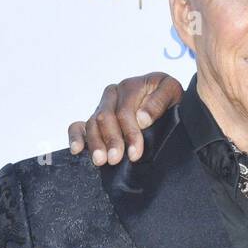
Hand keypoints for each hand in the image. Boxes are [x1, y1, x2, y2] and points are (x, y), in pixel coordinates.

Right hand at [68, 73, 182, 166]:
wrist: (166, 101)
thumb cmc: (169, 96)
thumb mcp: (172, 90)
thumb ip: (159, 101)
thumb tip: (142, 118)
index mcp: (130, 87)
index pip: (125, 112)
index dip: (129, 133)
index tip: (135, 153)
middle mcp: (113, 95)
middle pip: (105, 118)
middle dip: (111, 140)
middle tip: (115, 159)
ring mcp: (102, 107)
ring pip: (92, 124)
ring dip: (95, 143)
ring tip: (100, 161)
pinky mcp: (95, 120)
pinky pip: (78, 126)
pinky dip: (76, 137)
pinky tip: (77, 150)